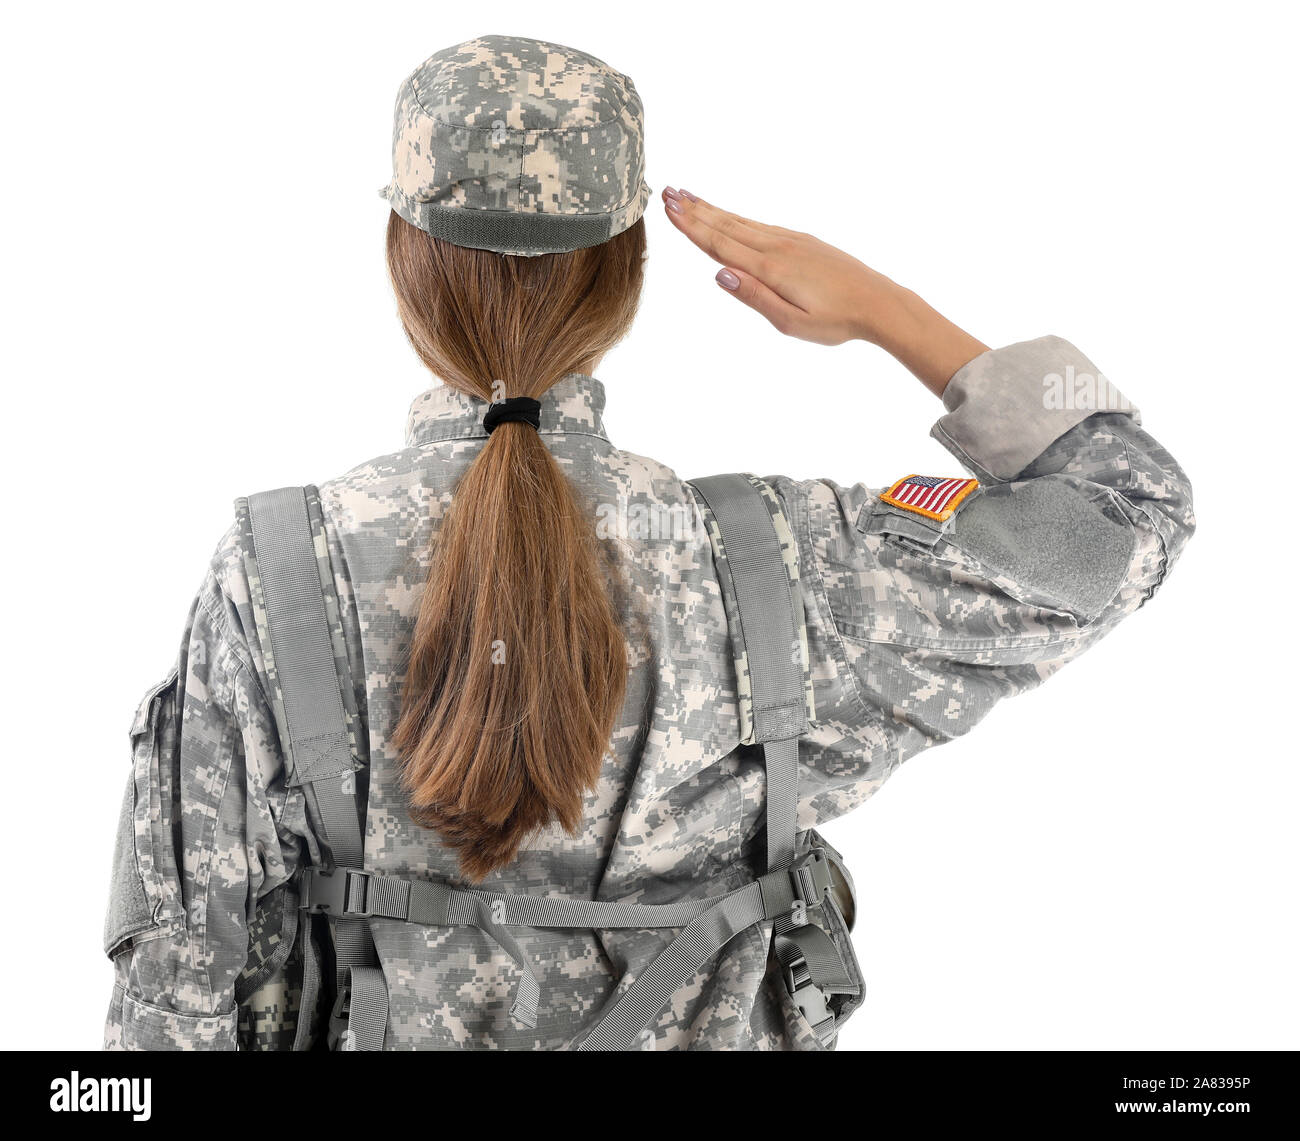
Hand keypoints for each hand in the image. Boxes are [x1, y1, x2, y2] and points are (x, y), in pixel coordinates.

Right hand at [662, 187, 987, 394]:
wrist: (878, 302)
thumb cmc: (835, 320)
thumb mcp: (791, 322)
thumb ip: (754, 297)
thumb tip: (719, 273)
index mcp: (770, 268)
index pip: (720, 244)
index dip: (692, 226)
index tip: (668, 208)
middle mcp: (777, 247)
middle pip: (727, 225)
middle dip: (695, 209)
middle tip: (666, 192)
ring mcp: (790, 240)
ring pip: (742, 222)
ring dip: (713, 209)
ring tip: (688, 196)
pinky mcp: (801, 241)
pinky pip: (758, 225)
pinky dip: (736, 217)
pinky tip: (729, 216)